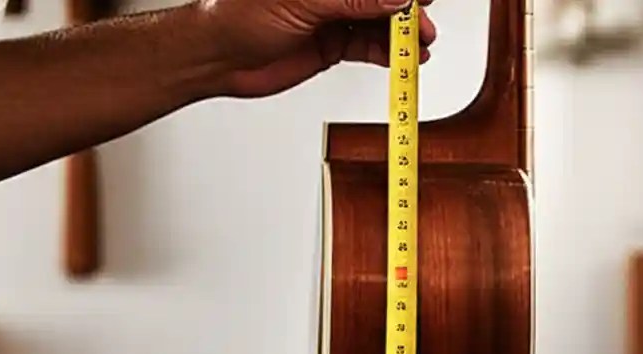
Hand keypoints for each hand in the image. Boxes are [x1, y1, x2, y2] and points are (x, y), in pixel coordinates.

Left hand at [194, 0, 438, 97]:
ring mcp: (334, 17)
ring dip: (403, 34)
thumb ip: (354, 1)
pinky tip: (405, 57)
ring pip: (380, 22)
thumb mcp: (304, 3)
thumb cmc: (239, 16)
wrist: (217, 58)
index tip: (421, 0)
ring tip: (421, 44)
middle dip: (406, 9)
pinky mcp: (332, 45)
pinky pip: (369, 46)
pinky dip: (389, 53)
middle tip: (424, 21)